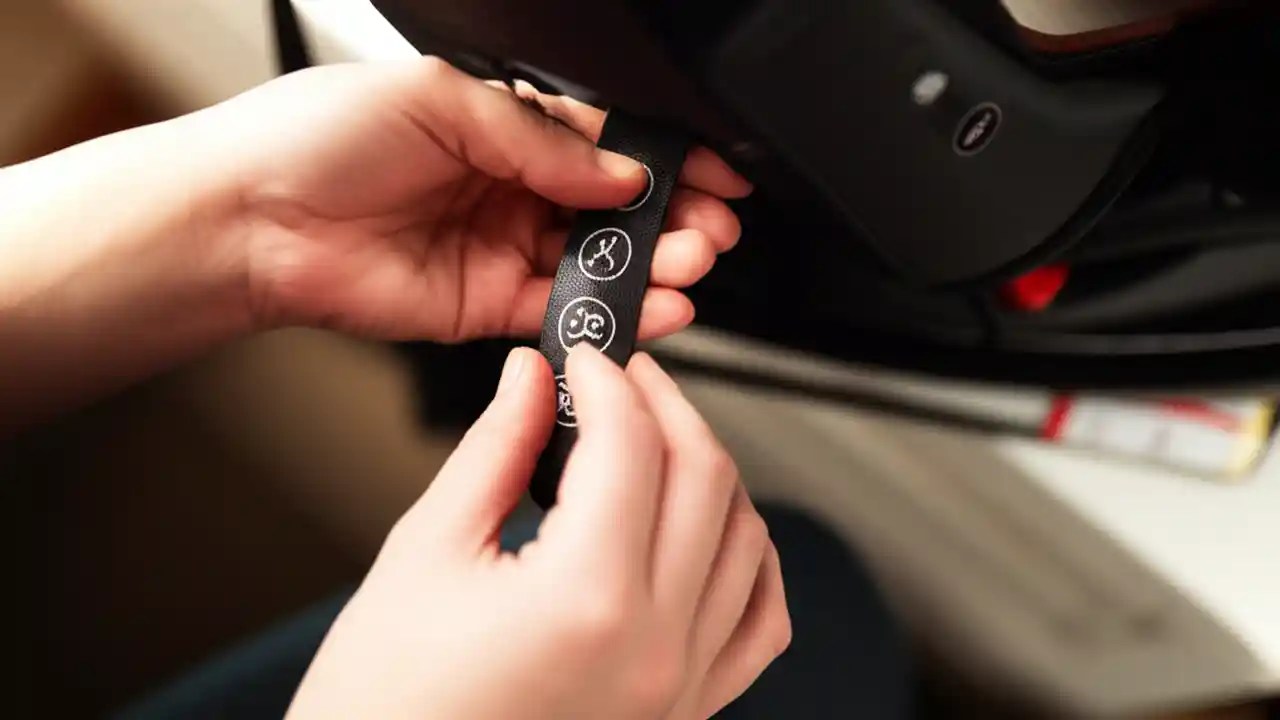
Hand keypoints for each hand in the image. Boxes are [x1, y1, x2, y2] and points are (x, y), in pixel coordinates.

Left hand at [204, 58, 749, 340]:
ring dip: (650, 265)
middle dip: (669, 217)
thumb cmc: (318, 138)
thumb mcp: (441, 100)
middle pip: (610, 207)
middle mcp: (505, 188)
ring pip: (595, 260)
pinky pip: (561, 309)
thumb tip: (616, 172)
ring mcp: (497, 249)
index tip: (718, 173)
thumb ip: (539, 140)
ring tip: (689, 264)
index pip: (602, 142)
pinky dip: (610, 310)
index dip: (664, 157)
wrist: (251, 217)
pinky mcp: (484, 306)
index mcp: (499, 126)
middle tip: (711, 228)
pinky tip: (652, 306)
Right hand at [287, 346, 790, 719]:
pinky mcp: (686, 712)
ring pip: (745, 535)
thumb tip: (531, 379)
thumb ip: (494, 452)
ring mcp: (682, 687)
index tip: (583, 355)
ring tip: (651, 442)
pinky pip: (760, 619)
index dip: (608, 378)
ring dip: (706, 468)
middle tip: (619, 378)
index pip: (631, 444)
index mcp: (587, 601)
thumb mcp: (426, 557)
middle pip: (705, 476)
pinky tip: (707, 527)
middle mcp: (655, 647)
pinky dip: (746, 556)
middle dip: (664, 405)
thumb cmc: (385, 707)